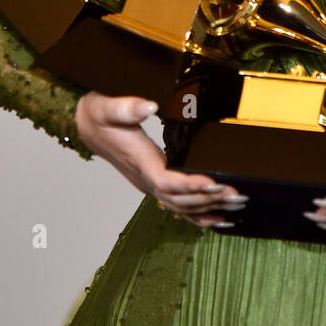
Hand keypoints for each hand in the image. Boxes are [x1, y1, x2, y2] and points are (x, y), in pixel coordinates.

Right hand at [74, 91, 247, 228]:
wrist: (87, 128)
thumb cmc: (99, 117)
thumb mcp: (107, 107)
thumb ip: (126, 107)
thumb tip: (148, 106)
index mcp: (140, 162)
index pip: (166, 180)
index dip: (189, 185)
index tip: (213, 183)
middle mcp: (146, 179)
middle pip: (180, 199)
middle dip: (210, 199)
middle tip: (238, 195)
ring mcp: (150, 185)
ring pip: (182, 206)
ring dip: (210, 209)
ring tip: (237, 206)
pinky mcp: (155, 185)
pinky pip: (178, 207)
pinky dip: (199, 216)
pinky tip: (219, 219)